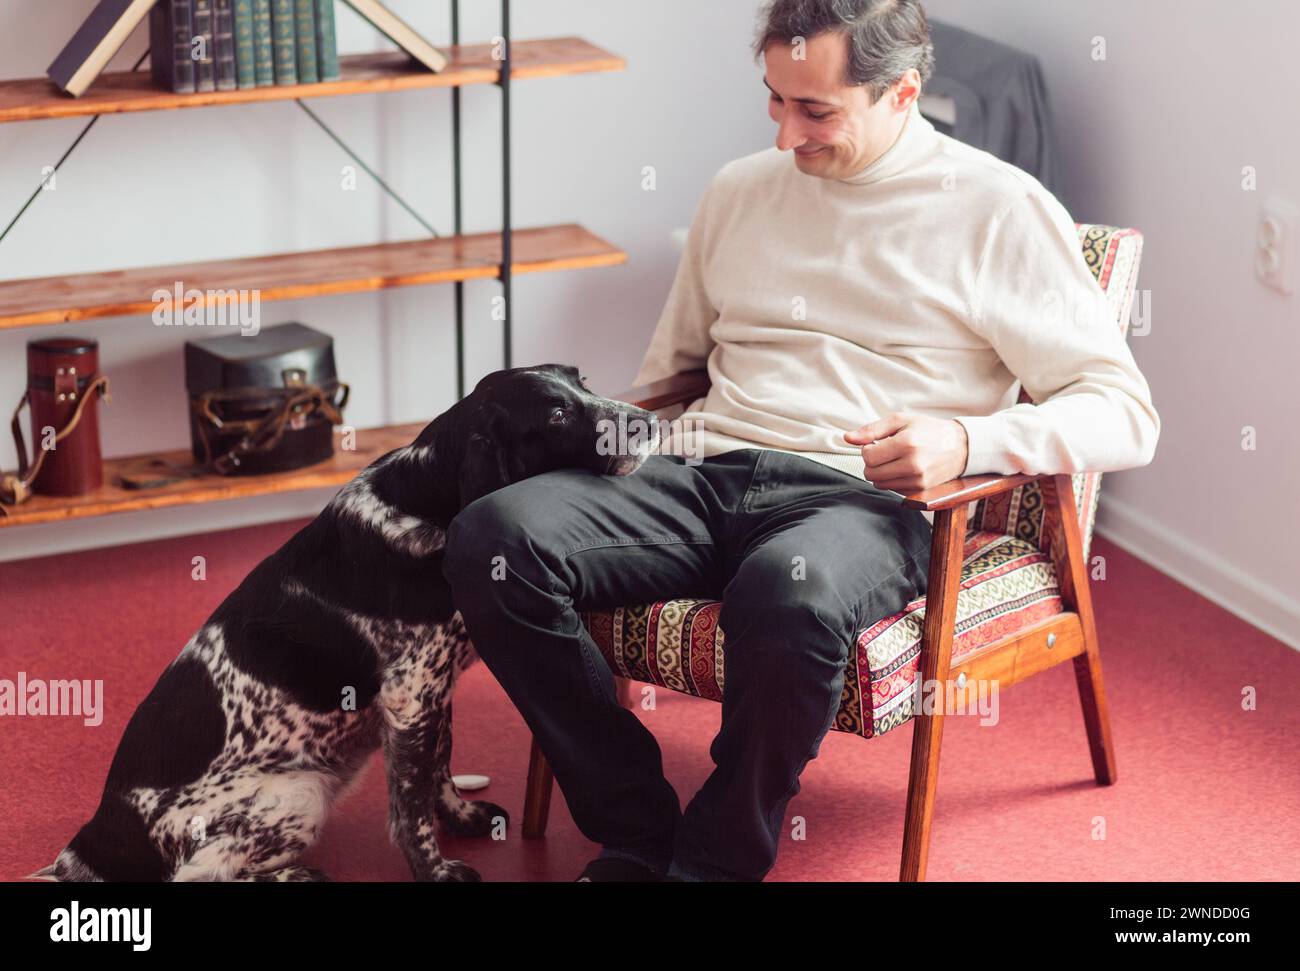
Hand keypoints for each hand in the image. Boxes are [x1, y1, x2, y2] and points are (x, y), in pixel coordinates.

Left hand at [844, 413, 969, 492]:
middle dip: (873, 463)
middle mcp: (913, 464)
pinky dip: (894, 481)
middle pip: (871, 473)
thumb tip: (847, 438)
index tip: (878, 443)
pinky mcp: (922, 491)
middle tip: (885, 452)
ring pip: (880, 484)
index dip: (868, 449)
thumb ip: (872, 430)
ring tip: (896, 460)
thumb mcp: (901, 420)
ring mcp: (918, 481)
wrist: (961, 447)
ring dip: (882, 473)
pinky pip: (893, 490)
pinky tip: (905, 469)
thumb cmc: (928, 430)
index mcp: (907, 443)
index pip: (868, 456)